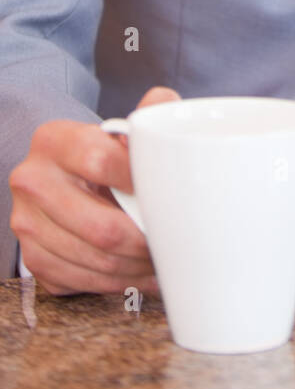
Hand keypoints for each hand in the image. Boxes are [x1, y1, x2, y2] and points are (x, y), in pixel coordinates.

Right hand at [9, 86, 180, 295]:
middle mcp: (31, 180)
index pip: (100, 161)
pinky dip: (119, 283)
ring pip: (96, 260)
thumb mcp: (120, 129)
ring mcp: (27, 223)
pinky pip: (82, 280)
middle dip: (145, 242)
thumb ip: (147, 114)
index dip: (139, 181)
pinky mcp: (32, 257)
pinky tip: (140, 273)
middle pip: (101, 227)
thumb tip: (165, 106)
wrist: (64, 179)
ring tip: (163, 260)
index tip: (167, 193)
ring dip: (136, 268)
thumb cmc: (103, 154)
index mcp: (53, 140)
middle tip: (173, 243)